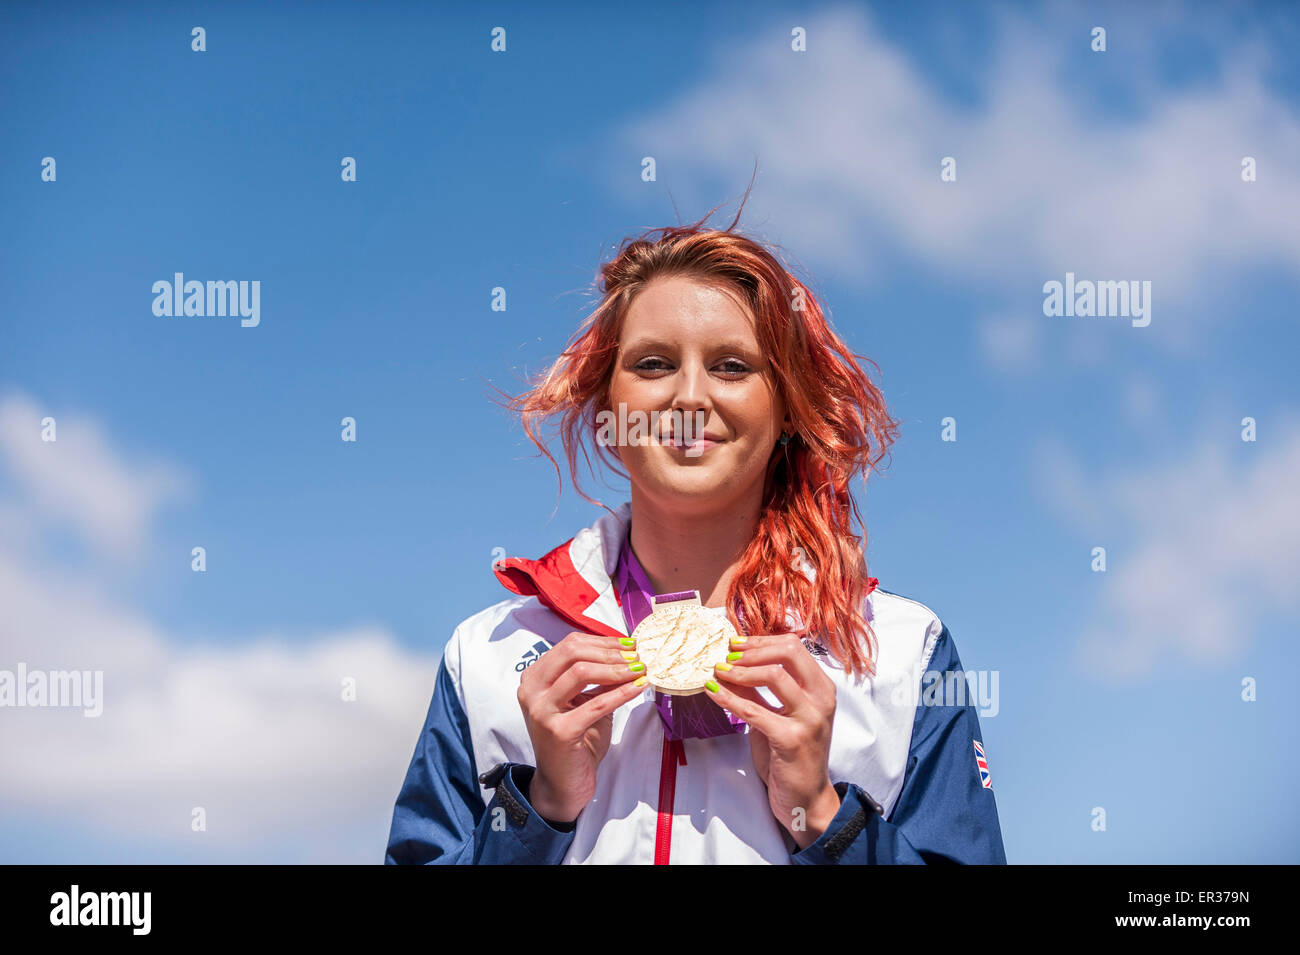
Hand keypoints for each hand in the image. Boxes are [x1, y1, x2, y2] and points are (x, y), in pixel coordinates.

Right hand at [516, 631, 646, 823]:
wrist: (561, 784)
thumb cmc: (575, 741)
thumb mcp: (585, 702)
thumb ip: (598, 678)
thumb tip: (628, 655)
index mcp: (535, 678)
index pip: (569, 645)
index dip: (603, 642)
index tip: (629, 645)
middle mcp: (532, 691)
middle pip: (572, 652)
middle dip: (610, 651)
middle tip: (637, 656)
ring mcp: (542, 710)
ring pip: (581, 671)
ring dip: (617, 668)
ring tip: (640, 669)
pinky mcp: (558, 731)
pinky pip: (596, 703)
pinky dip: (622, 692)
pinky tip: (639, 686)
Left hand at [704, 632, 841, 849]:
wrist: (806, 799)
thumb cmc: (790, 756)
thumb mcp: (776, 715)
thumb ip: (758, 691)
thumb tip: (729, 664)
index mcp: (821, 687)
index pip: (793, 646)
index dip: (760, 641)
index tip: (734, 644)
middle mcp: (821, 699)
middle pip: (788, 652)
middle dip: (752, 649)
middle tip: (725, 654)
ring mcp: (810, 718)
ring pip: (774, 675)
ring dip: (739, 671)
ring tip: (717, 670)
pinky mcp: (792, 739)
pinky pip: (754, 710)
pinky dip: (729, 698)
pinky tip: (712, 692)